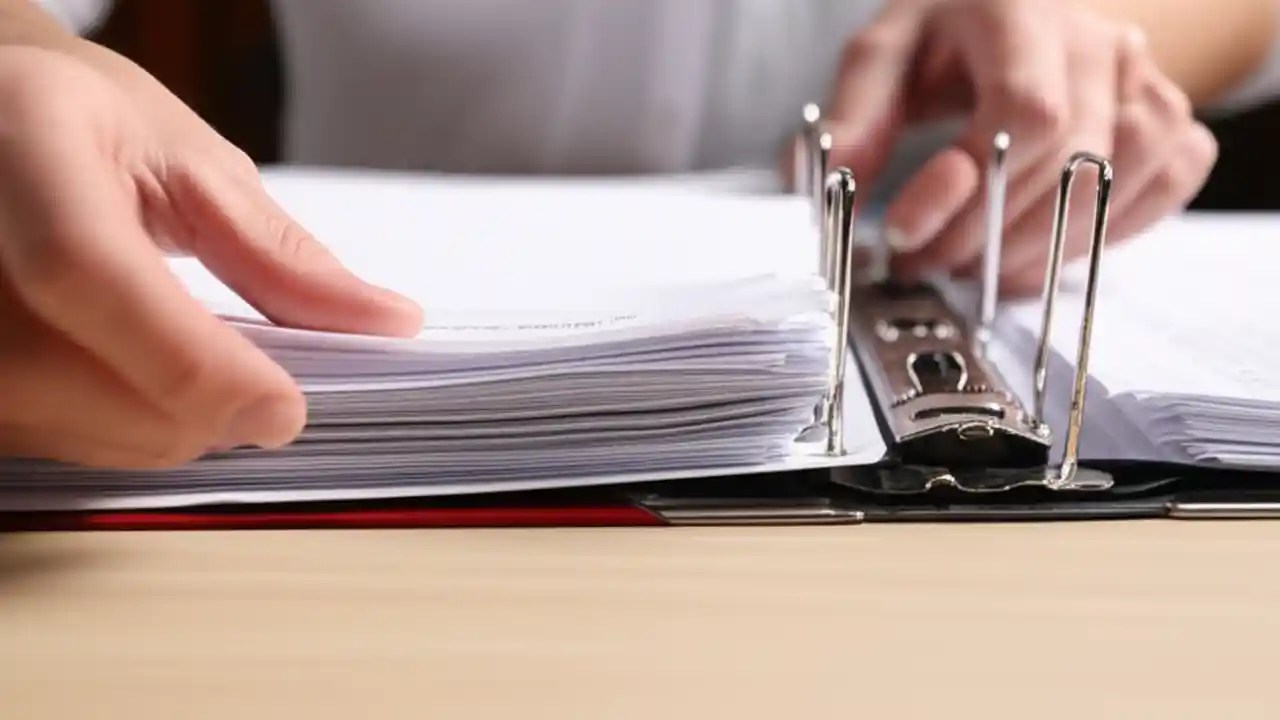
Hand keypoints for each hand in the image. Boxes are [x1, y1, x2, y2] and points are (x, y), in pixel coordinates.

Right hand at [0, 45, 422, 468]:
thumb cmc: (85, 128)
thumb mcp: (190, 162)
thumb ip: (280, 254)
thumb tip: (385, 321)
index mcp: (22, 153)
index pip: (86, 272)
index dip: (192, 360)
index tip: (284, 408)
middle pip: (80, 380)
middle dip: (205, 410)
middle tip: (266, 387)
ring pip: (68, 429)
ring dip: (167, 426)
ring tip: (192, 361)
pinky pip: (43, 439)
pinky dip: (116, 430)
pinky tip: (136, 380)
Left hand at [822, 0, 1217, 293]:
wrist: (1021, 10)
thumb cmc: (949, 32)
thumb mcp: (886, 53)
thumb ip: (857, 114)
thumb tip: (835, 179)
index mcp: (1020, 11)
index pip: (1022, 111)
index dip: (966, 188)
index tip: (906, 235)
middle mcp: (1096, 41)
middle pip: (1066, 160)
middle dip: (987, 233)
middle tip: (928, 263)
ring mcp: (1144, 78)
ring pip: (1117, 181)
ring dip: (1043, 248)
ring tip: (980, 269)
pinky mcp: (1170, 115)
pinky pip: (1168, 181)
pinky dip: (1110, 232)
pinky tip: (1047, 248)